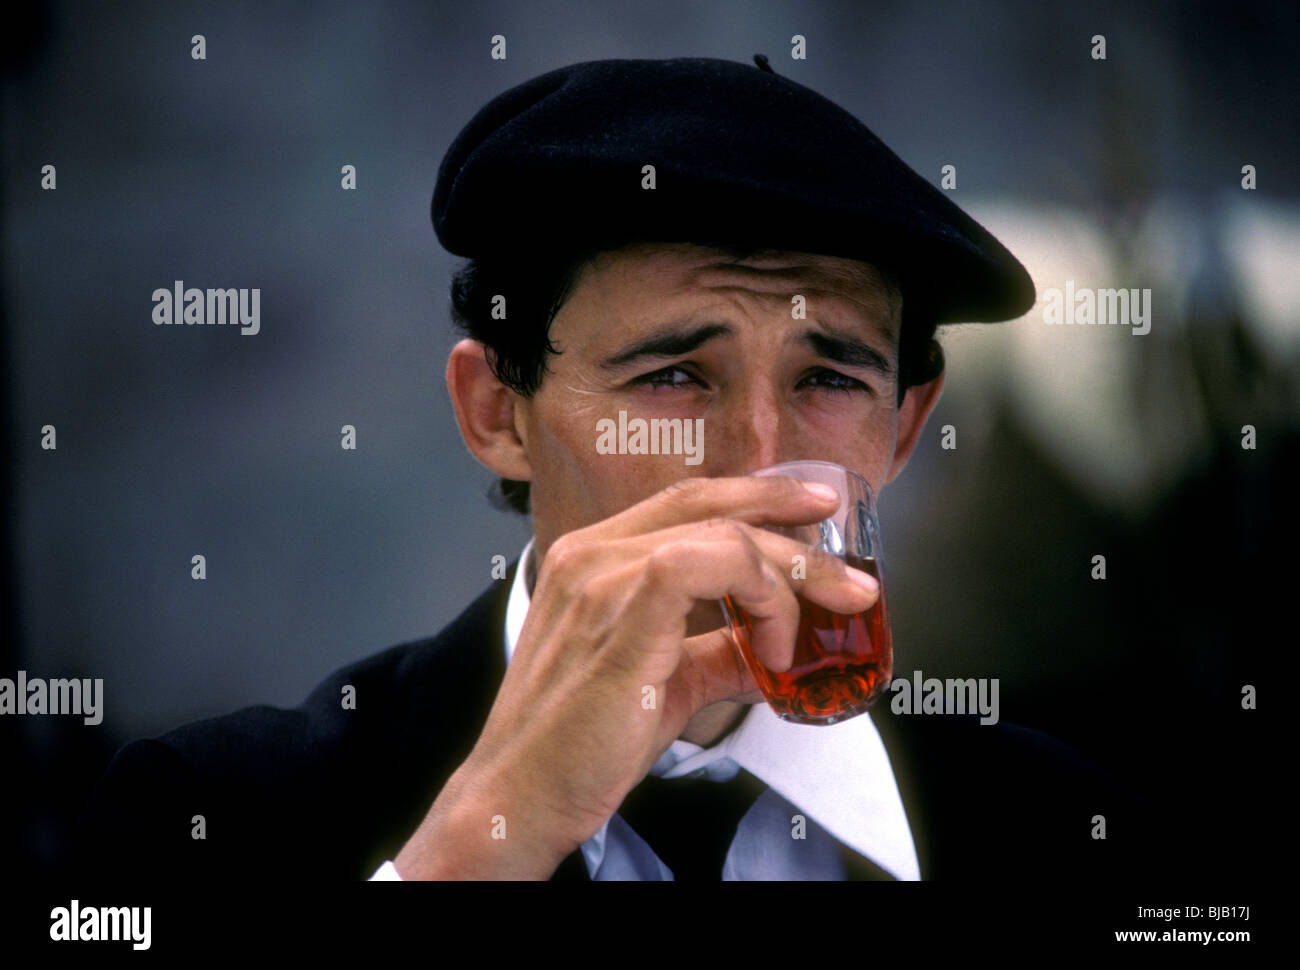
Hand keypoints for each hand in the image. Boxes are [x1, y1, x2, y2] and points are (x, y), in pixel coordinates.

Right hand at [395, 475, 878, 878]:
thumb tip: (771, 650)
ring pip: (725, 536)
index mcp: (593, 558)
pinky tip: (769, 644)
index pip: (687, 501)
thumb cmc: (577, 745)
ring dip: (785, 580)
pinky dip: (760, 597)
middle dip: (794, 532)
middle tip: (847, 579)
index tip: (813, 510)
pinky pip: (714, 562)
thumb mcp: (664, 683)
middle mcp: (592, 553)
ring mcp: (602, 574)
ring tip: (798, 639)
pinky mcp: (623, 608)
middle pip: (713, 507)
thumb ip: (716, 654)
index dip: (757, 497)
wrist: (521, 795)